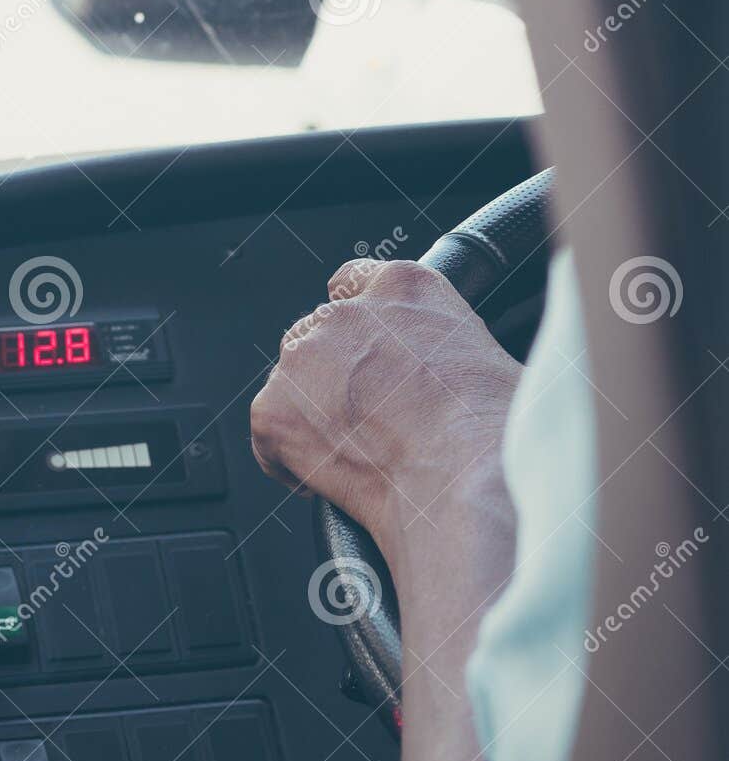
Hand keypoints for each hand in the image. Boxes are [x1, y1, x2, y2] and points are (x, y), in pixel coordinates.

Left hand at [249, 258, 521, 573]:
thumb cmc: (491, 429)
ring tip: (354, 453)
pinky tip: (328, 477)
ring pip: (291, 383)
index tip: (361, 350)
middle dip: (331, 374)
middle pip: (317, 335)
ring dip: (311, 414)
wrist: (464, 475)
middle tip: (365, 420)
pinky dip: (288, 460)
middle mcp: (347, 312)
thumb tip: (447, 376)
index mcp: (405, 287)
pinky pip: (267, 436)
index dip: (357, 323)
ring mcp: (305, 358)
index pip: (354, 282)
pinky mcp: (276, 407)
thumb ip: (445, 346)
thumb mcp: (486, 358)